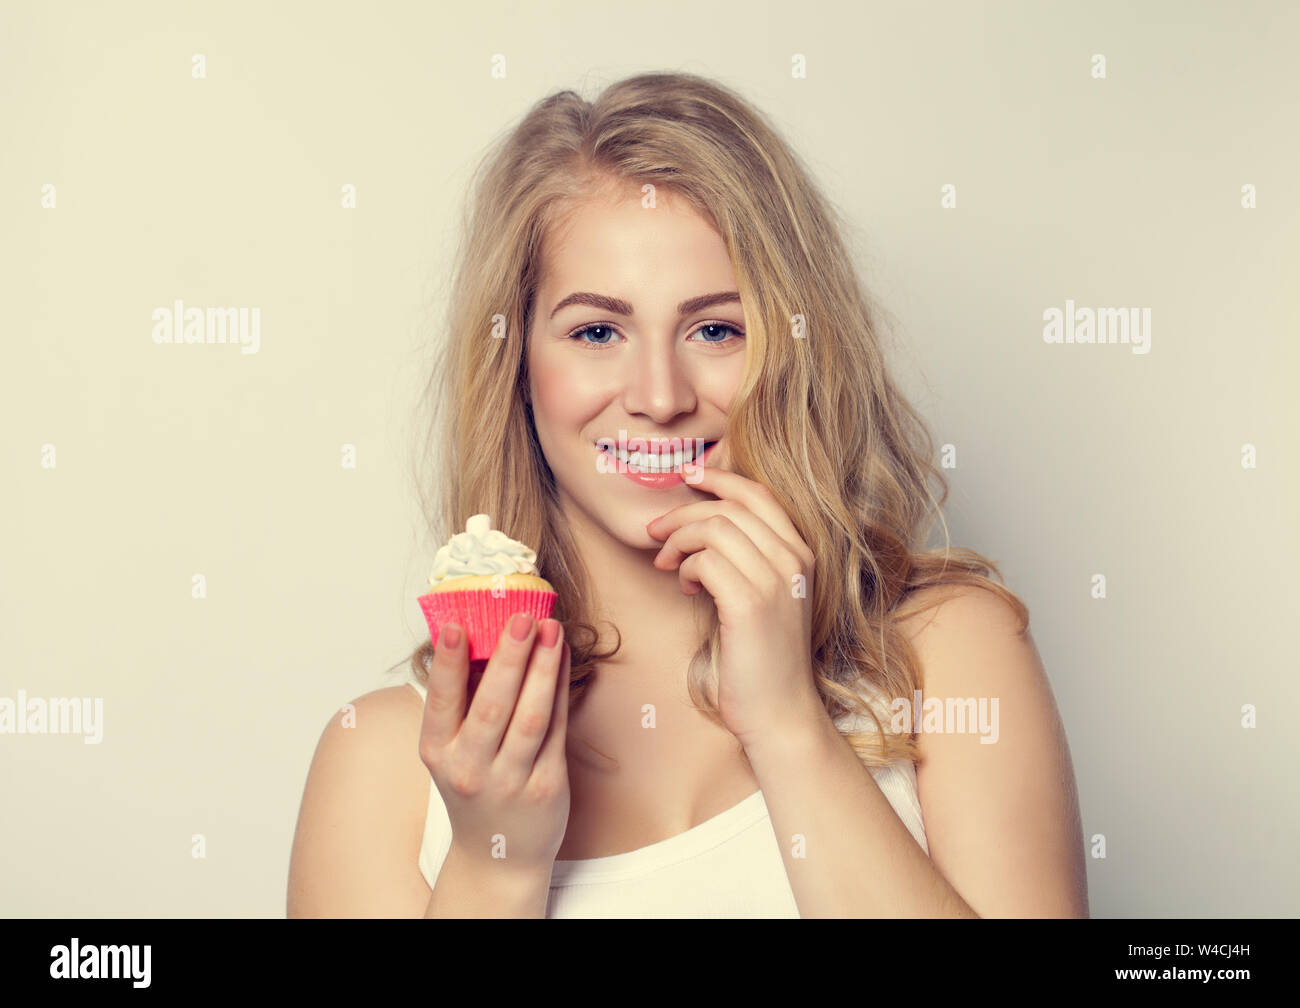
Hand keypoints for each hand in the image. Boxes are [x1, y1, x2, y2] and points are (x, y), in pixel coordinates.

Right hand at [418, 614, 570, 874]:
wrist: (498, 857)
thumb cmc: (475, 786)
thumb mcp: (452, 751)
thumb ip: (463, 701)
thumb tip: (482, 632)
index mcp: (437, 753)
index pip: (441, 702)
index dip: (447, 664)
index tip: (454, 626)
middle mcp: (470, 769)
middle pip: (492, 706)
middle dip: (509, 658)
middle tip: (522, 617)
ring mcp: (510, 781)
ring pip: (530, 717)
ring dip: (543, 668)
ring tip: (551, 629)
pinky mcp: (546, 786)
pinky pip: (556, 729)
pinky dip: (559, 689)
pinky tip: (562, 657)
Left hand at [647, 467, 824, 748]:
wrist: (780, 713)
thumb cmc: (763, 658)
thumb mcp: (763, 598)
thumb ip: (747, 560)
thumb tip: (701, 526)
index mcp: (800, 555)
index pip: (759, 494)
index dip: (720, 478)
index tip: (688, 476)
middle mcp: (794, 561)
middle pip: (729, 506)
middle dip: (683, 512)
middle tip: (655, 532)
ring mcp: (775, 581)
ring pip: (714, 527)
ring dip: (678, 540)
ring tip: (667, 564)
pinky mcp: (750, 604)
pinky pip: (706, 559)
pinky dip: (685, 566)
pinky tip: (684, 586)